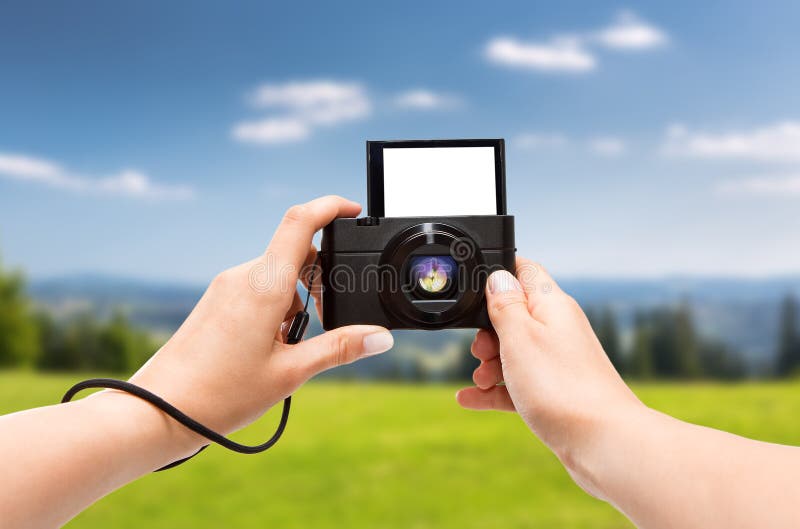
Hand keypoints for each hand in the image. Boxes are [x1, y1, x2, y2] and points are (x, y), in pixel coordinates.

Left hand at [128, 195, 393, 444]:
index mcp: (264, 285)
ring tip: (289, 349)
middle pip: (295, 254)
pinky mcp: (217, 301)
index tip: (353, 211)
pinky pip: (257, 289)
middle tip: (325, 324)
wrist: (156, 411)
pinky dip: (276, 308)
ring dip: (297, 302)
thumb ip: (339, 348)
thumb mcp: (290, 373)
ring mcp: (226, 287)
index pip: (300, 222)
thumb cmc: (219, 394)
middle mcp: (243, 276)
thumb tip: (380, 337)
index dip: (330, 207)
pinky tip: (269, 348)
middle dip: (320, 281)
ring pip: (277, 276)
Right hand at [456, 257, 643, 495]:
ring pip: (514, 352)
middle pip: (513, 315)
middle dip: (487, 332)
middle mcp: (558, 329)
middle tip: (480, 351)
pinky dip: (494, 390)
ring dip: (489, 364)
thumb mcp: (520, 337)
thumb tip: (499, 276)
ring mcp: (557, 362)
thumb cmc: (562, 387)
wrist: (603, 443)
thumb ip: (505, 304)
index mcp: (552, 305)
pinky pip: (517, 384)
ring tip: (480, 380)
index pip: (523, 271)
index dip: (496, 273)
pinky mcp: (555, 392)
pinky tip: (468, 399)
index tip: (473, 289)